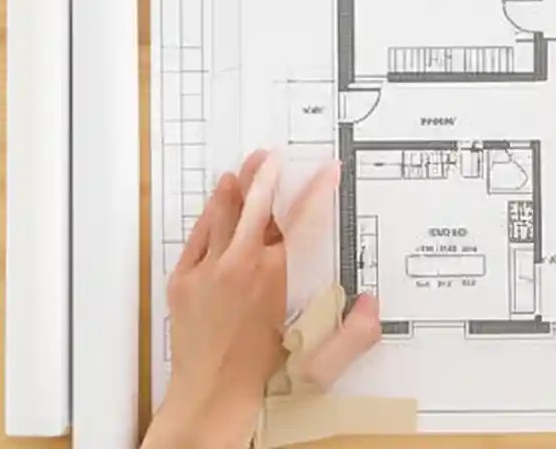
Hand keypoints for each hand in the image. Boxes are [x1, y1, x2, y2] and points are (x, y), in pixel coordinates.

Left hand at [142, 151, 381, 448]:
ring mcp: (208, 270)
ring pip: (223, 214)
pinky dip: (210, 215)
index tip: (326, 171)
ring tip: (246, 168)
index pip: (301, 221)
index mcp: (277, 278)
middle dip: (267, 176)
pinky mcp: (184, 280)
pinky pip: (198, 235)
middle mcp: (241, 266)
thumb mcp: (319, 359)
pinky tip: (217, 202)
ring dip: (237, 187)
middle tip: (274, 157)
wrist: (211, 399)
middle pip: (256, 205)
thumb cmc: (262, 378)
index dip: (315, 190)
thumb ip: (354, 334)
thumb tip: (371, 304)